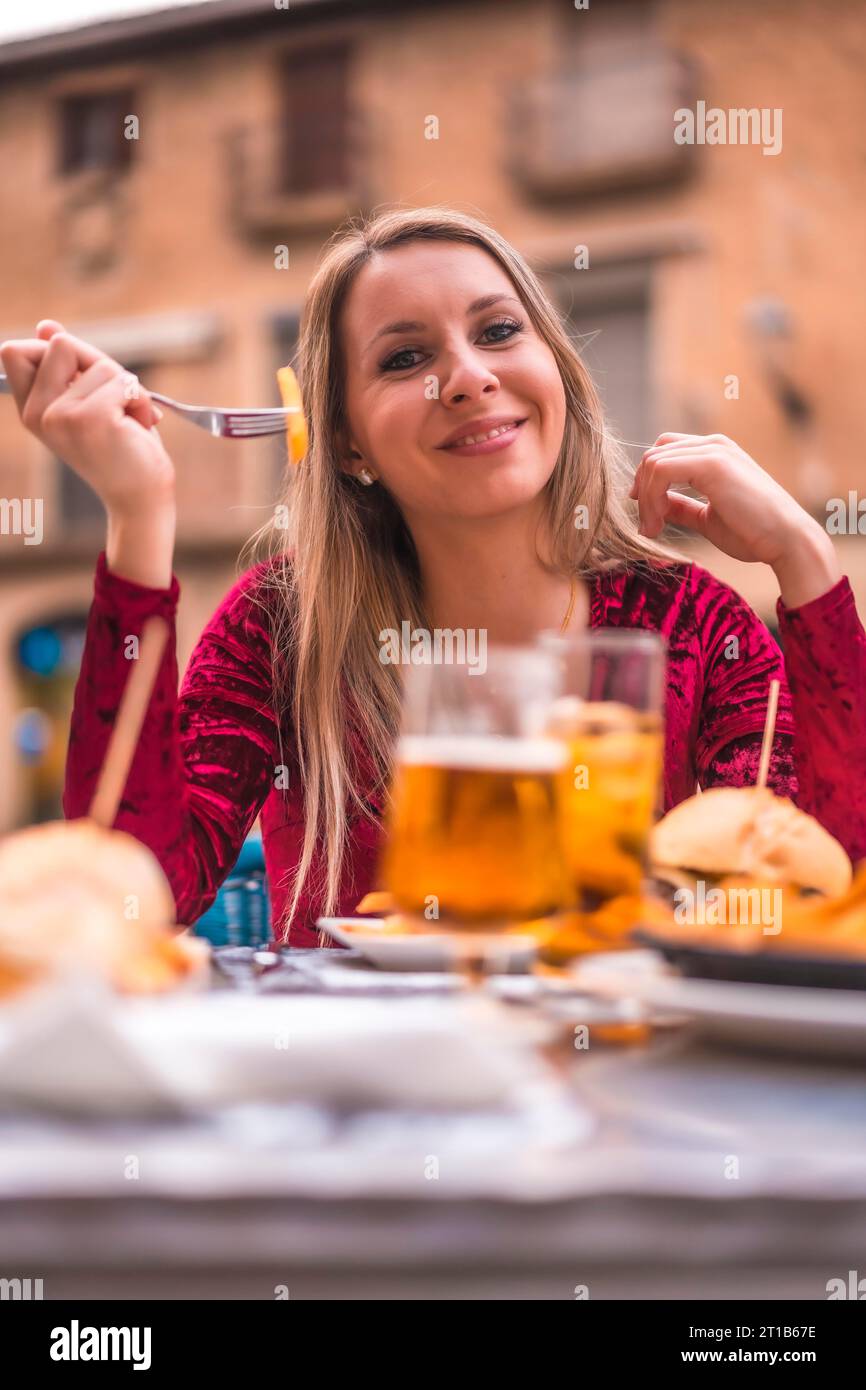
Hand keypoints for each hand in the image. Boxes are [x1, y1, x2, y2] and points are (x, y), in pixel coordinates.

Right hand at [0, 320, 174, 519]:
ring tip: (130, 420)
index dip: (52, 348)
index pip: (15, 351)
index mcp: (30, 410)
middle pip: (60, 343)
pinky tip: (140, 426)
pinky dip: (141, 400)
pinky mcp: (91, 419)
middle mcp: (38, 414)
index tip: (80, 375)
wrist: (141, 497)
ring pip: (101, 363)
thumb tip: (45, 325)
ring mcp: (61, 416)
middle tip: (117, 396)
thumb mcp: (88, 402)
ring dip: (128, 387)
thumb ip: (67, 367)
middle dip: (99, 362)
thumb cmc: (120, 448)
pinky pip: (124, 381)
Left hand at [629, 432, 839, 605]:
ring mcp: (713, 450)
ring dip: (646, 500)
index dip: (647, 480)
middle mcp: (714, 445)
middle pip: (654, 454)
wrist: (785, 540)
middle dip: (642, 491)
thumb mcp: (707, 517)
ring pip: (654, 462)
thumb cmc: (753, 532)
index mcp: (715, 454)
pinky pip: (661, 470)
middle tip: (647, 526)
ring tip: (652, 529)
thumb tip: (656, 508)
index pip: (664, 452)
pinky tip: (658, 522)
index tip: (647, 513)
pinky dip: (652, 498)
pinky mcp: (712, 463)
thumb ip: (682, 507)